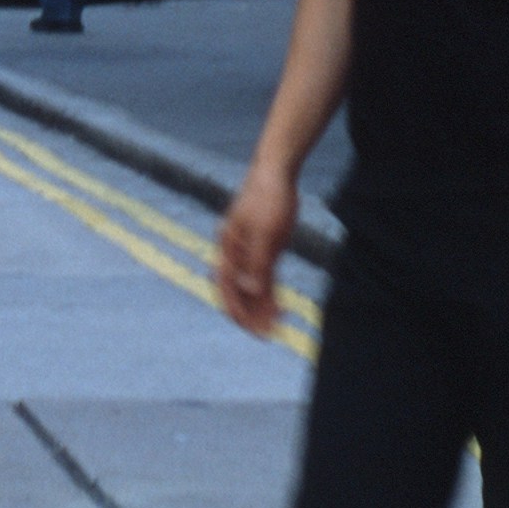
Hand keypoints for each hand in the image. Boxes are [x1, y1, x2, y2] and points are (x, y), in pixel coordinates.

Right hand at [213, 149, 296, 337]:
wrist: (276, 171)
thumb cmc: (268, 198)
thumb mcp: (265, 232)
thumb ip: (257, 263)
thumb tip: (250, 291)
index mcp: (228, 249)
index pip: (228, 289)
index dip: (238, 312)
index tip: (254, 332)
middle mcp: (235, 253)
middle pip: (238, 292)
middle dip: (250, 316)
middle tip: (268, 336)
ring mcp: (248, 250)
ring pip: (251, 287)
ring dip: (260, 308)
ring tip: (277, 326)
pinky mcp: (263, 247)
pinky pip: (263, 277)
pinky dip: (269, 294)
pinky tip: (280, 306)